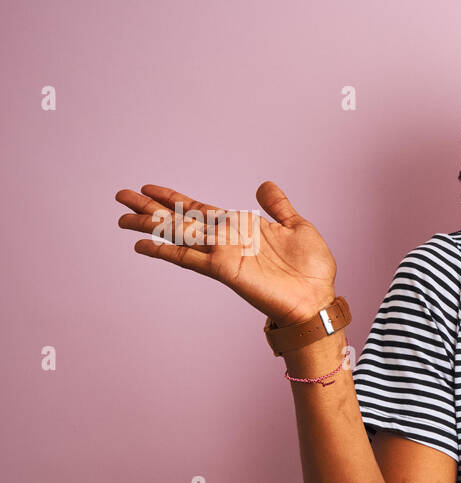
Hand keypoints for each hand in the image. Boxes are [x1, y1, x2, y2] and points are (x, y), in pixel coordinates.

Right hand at [116, 181, 337, 324]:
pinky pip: (190, 258)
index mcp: (240, 228)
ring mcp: (223, 255)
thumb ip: (278, 206)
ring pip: (178, 235)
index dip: (173, 198)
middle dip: (150, 209)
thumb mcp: (297, 226)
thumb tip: (264, 185)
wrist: (319, 298)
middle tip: (120, 196)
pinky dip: (166, 251)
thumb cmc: (312, 269)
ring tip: (122, 218)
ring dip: (150, 226)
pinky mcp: (225, 270)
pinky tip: (144, 246)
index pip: (199, 209)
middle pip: (180, 220)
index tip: (148, 189)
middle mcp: (226, 240)